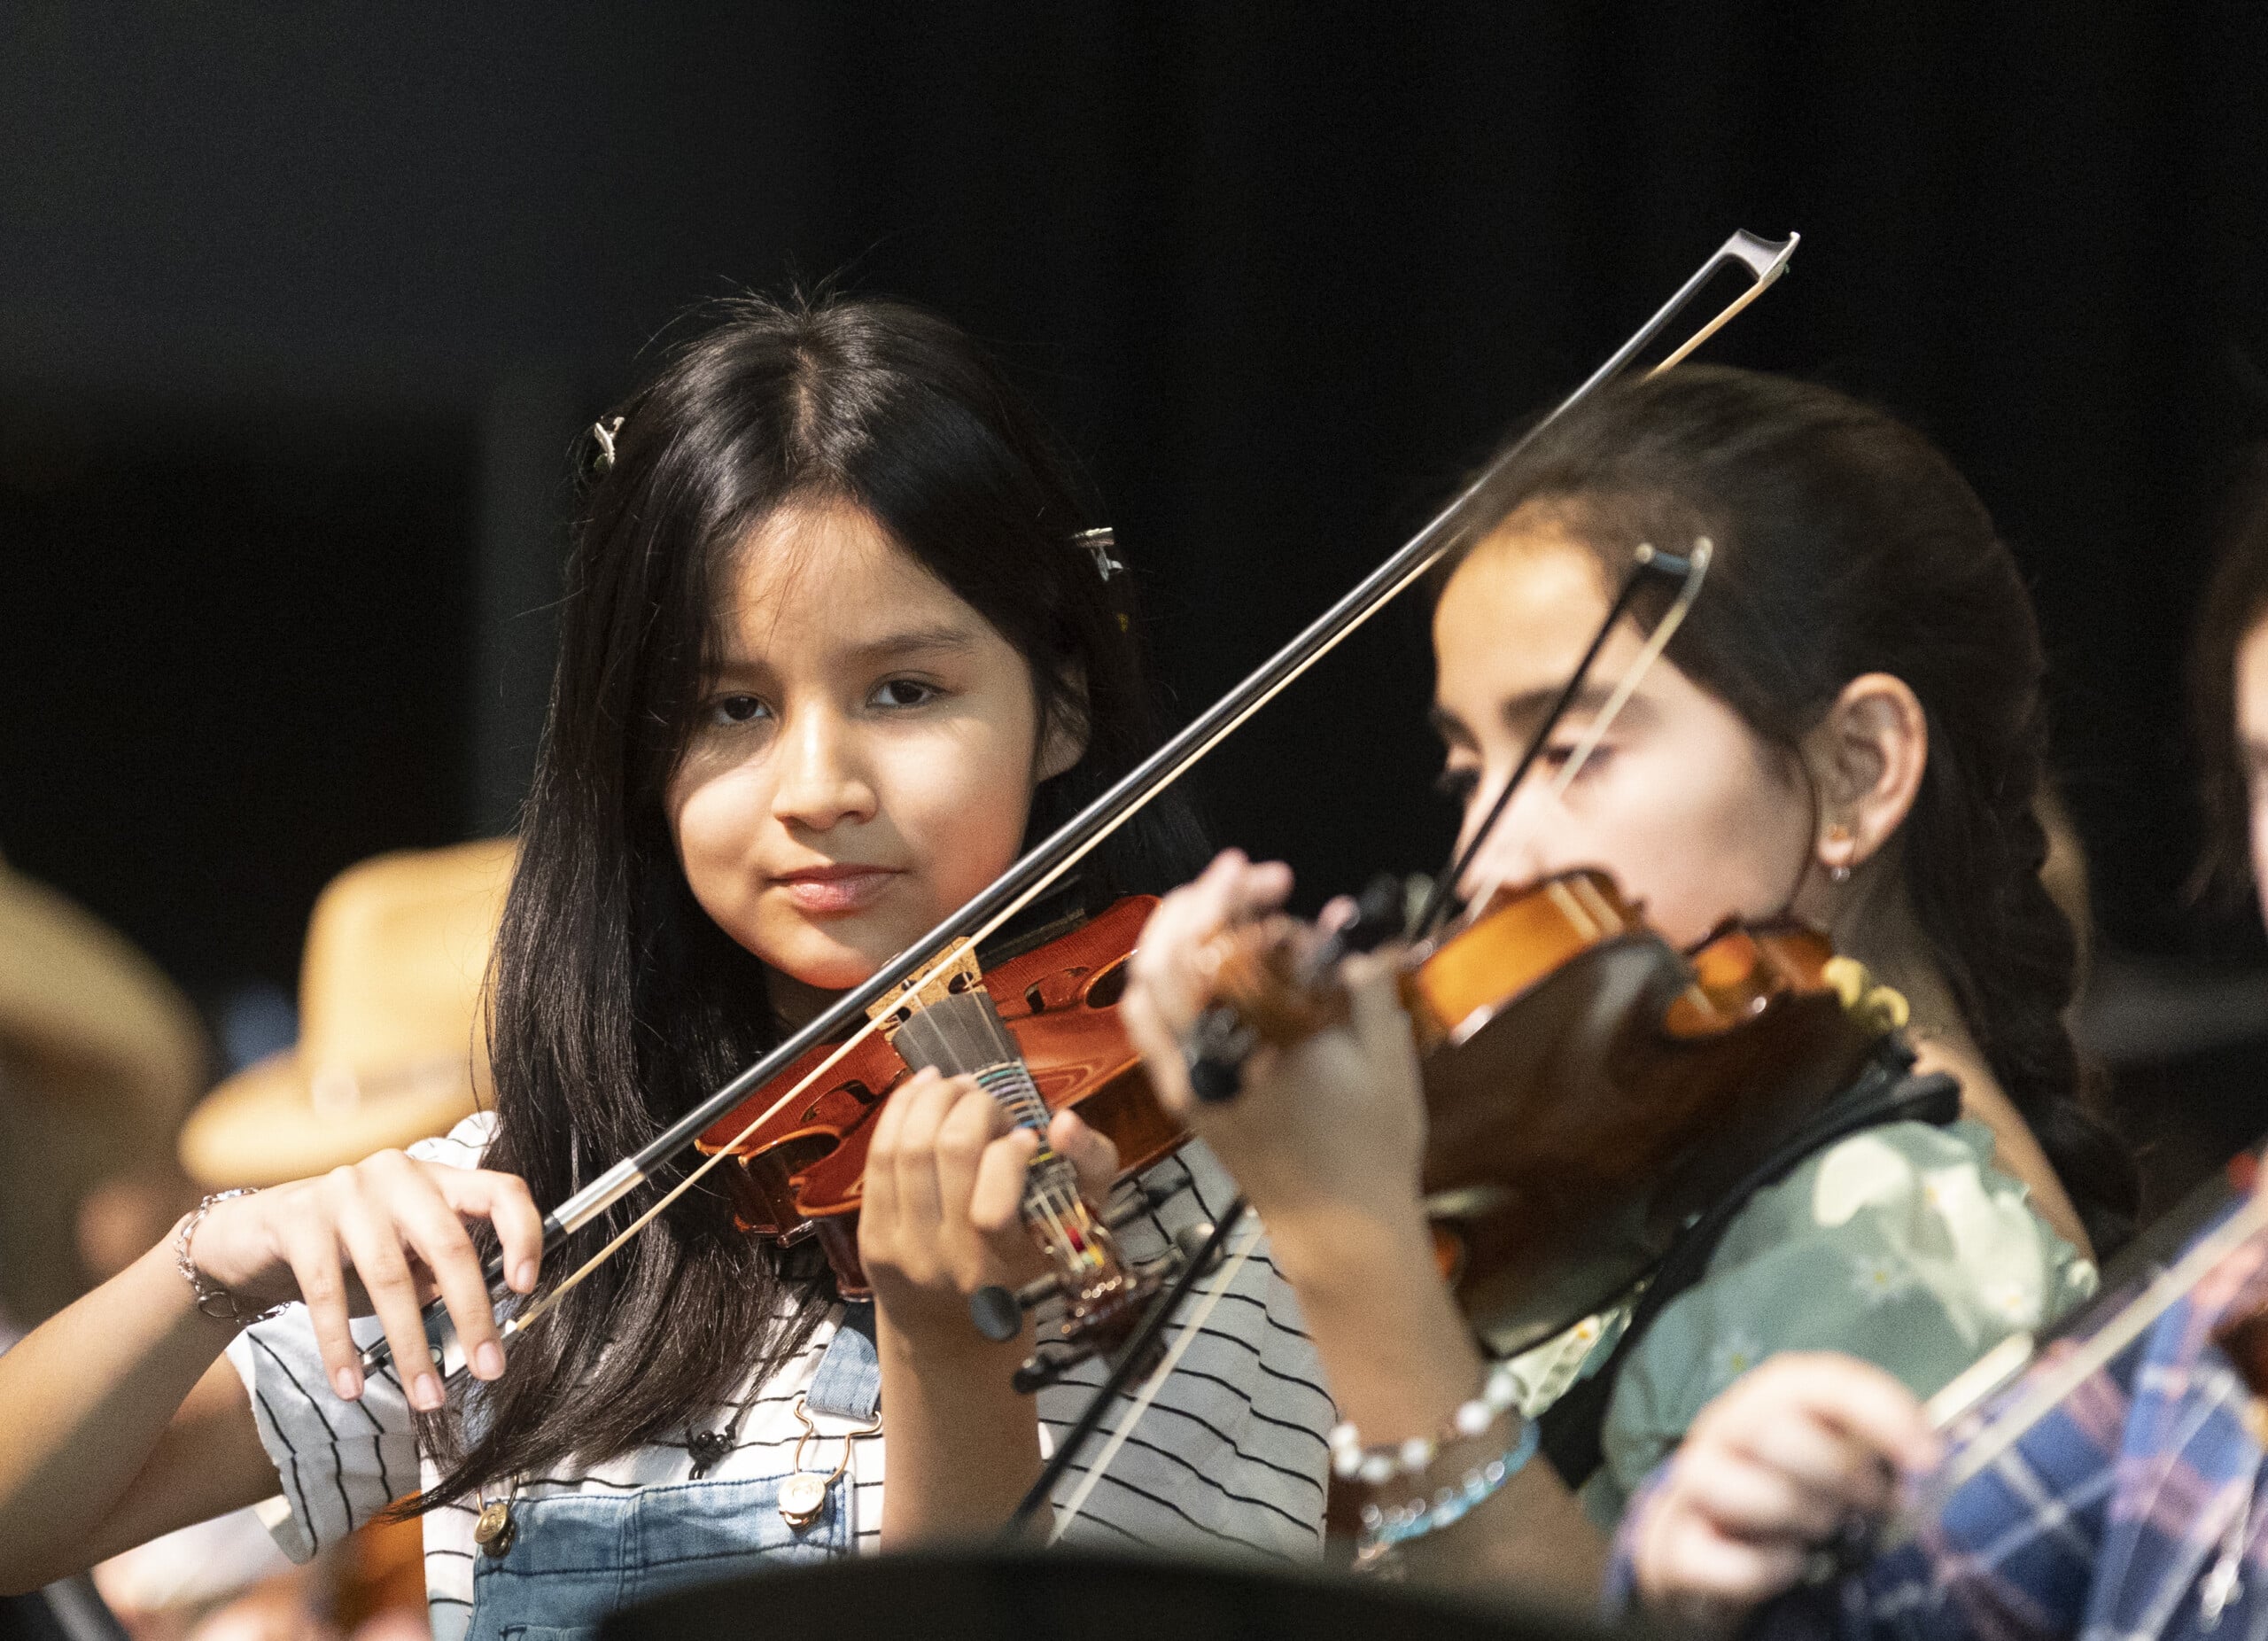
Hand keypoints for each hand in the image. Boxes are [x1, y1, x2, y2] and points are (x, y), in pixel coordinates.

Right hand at [182, 1153, 544, 1410]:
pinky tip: (352, 1386)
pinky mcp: (299, 1219)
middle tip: (490, 1368)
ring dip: (412, 1344)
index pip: (499, 1190)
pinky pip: (326, 1292)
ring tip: (426, 1395)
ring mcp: (347, 1191)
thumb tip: (480, 1329)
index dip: (522, 1234)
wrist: (255, 1235)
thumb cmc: (348, 1252)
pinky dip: (341, 1346)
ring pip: (390, 1276)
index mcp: (438, 1179)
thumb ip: (441, 1278)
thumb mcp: (405, 1258)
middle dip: (472, 1313)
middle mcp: (398, 1175)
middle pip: (449, 1243)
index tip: (525, 1287)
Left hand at [857, 1067, 1116, 1344]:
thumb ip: (1091, 1165)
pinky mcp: (872, 1236)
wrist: (954, 1323)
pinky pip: (878, 1157)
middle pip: (952, 1151)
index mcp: (1007, 1266)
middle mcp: (951, 1263)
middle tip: (989, 1101)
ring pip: (909, 1145)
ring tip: (955, 1087)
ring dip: (934, 1099)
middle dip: (974, 1106)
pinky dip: (900, 1111)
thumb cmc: (1025, 1260)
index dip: (1012, 1154)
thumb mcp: (1077, 1222)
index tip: (1026, 1138)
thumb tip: (1063, 1123)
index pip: (995, 1207)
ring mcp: (905, 1250)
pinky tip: (920, 1090)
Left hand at [1122, 850, 1429, 1246]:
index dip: (1231, 895)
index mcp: (1261, 1041)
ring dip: (1174, 932)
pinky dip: (1158, 979)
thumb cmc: (1368, 1151)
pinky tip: (1193, 961)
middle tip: (1243, 877)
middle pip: (1170, 954)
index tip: (1261, 874)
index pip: (1218, 945)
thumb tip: (1345, 917)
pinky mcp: (1183, 1094)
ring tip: (1215, 907)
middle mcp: (1209, 1058)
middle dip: (1202, 900)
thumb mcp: (1386, 1056)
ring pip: (1145, 984)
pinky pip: (1145, 1025)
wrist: (1339, 1227)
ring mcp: (1187, 1078)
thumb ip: (1363, 979)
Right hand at [1630, 1353, 1938, 1630]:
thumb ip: (1876, 1448)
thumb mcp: (1834, 1457)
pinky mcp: (1675, 1543)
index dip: (1880, 1413)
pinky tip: (1785, 1563)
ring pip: (1748, 1492)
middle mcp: (1726, 1426)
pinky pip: (1731, 1560)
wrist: (1709, 1544)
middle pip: (1778, 1433)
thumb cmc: (1790, 1489)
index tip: (1927, 1460)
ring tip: (1818, 1530)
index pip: (1823, 1382)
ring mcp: (1695, 1482)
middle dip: (1839, 1477)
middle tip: (1871, 1504)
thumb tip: (1934, 1463)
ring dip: (1802, 1521)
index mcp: (1773, 1396)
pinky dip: (1770, 1570)